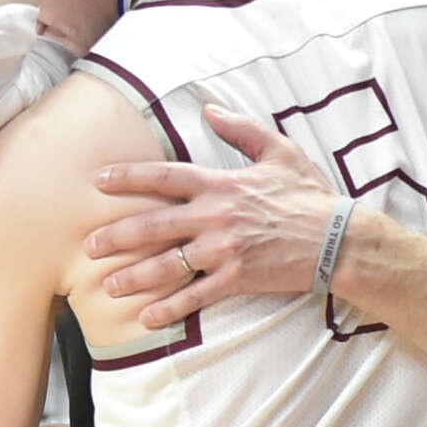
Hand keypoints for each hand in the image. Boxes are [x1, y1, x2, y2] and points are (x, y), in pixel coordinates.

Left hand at [85, 104, 339, 328]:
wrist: (339, 239)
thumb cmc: (308, 194)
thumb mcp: (278, 150)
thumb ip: (240, 128)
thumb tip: (209, 109)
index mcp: (221, 184)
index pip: (164, 177)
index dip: (128, 178)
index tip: (98, 181)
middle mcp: (214, 217)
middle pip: (154, 226)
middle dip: (116, 236)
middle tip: (88, 246)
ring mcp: (223, 251)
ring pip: (167, 265)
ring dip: (134, 276)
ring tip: (107, 286)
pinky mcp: (236, 279)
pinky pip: (195, 297)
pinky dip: (170, 309)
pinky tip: (146, 318)